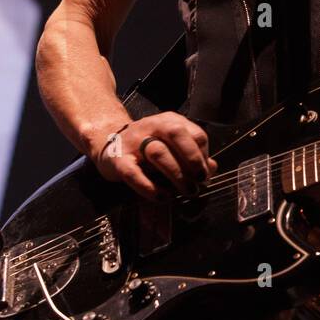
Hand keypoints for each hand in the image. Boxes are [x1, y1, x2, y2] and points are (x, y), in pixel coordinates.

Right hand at [93, 112, 217, 199]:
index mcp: (170, 121)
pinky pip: (134, 173)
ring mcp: (133, 141)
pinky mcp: (118, 159)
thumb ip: (192, 155)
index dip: (204, 155)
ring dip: (177, 174)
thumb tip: (212, 168)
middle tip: (201, 181)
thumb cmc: (146, 146)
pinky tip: (162, 197)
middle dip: (193, 159)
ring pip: (158, 152)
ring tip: (187, 191)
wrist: (107, 141)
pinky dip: (150, 187)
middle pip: (177, 134)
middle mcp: (152, 126)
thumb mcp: (170, 146)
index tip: (206, 174)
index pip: (195, 133)